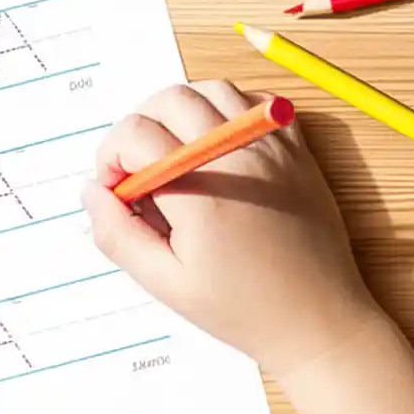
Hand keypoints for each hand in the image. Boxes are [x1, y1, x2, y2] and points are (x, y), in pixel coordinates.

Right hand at [81, 81, 381, 378]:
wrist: (321, 323)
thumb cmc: (244, 311)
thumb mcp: (166, 283)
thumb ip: (118, 235)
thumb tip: (92, 192)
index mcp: (201, 193)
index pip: (135, 135)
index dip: (110, 159)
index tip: (116, 192)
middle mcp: (238, 158)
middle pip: (170, 99)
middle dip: (139, 126)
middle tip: (137, 170)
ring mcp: (273, 149)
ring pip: (212, 89)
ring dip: (181, 111)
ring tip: (174, 155)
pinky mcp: (297, 151)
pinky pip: (257, 101)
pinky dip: (228, 109)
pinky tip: (216, 147)